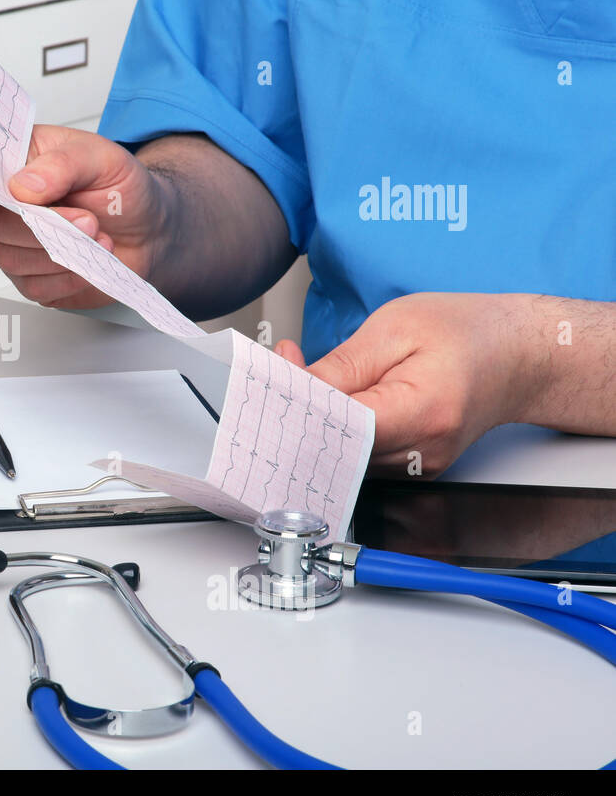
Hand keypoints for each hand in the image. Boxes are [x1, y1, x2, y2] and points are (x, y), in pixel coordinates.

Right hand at [0, 124, 168, 307]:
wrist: (150, 231)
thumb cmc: (122, 190)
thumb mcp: (102, 158)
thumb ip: (62, 163)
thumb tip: (22, 185)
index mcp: (21, 163)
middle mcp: (11, 205)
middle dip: (46, 228)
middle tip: (88, 220)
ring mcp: (18, 244)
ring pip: (12, 259)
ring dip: (61, 254)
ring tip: (98, 238)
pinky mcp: (34, 277)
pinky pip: (34, 287)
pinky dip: (67, 278)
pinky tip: (88, 261)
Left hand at [274, 293, 537, 476]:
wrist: (519, 355)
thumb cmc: (468, 333)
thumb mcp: (396, 328)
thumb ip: (342, 365)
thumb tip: (295, 388)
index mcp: (422, 414)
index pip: (338, 426)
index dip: (299, 404)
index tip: (275, 378)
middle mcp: (419, 453)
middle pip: (334, 446)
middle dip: (299, 409)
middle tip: (280, 372)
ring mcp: (415, 466)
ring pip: (341, 453)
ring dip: (315, 418)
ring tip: (304, 376)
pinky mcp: (408, 467)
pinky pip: (357, 452)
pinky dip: (337, 427)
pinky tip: (331, 399)